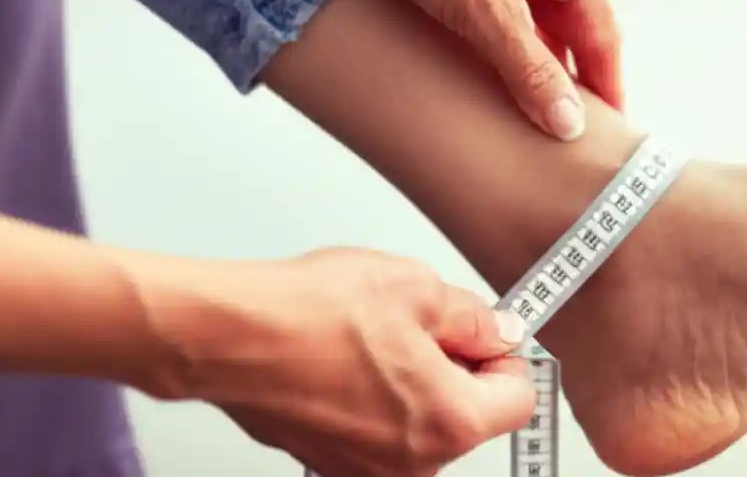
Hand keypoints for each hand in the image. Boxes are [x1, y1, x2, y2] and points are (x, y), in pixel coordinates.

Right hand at [122, 247, 533, 476]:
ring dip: (410, 380)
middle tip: (416, 321)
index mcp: (450, 424)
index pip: (518, 399)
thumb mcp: (419, 288)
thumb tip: (499, 331)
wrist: (228, 337)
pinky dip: (371, 396)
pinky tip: (343, 356)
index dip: (504, 354)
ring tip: (370, 335)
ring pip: (419, 421)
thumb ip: (475, 318)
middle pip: (467, 414)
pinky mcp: (329, 461)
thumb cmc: (310, 315)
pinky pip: (375, 428)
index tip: (483, 330)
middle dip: (453, 366)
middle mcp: (413, 465)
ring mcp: (366, 470)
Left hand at [345, 0, 623, 140]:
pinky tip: (491, 73)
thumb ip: (530, 71)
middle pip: (575, 30)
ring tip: (527, 116)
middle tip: (564, 136)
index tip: (609, 136)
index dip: (605, 90)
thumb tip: (569, 124)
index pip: (603, 38)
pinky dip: (505, 42)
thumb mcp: (484, 12)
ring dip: (533, 64)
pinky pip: (508, 7)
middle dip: (570, 81)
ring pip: (538, 21)